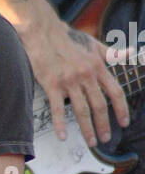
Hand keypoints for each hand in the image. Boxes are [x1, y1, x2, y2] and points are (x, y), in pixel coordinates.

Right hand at [19, 10, 129, 145]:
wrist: (42, 31)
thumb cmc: (67, 37)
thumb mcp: (94, 43)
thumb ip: (112, 53)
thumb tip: (131, 53)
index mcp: (98, 66)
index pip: (115, 92)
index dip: (121, 109)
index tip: (124, 122)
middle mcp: (86, 75)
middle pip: (100, 106)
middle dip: (104, 125)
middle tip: (105, 138)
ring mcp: (69, 81)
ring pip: (81, 110)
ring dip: (87, 129)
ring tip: (91, 141)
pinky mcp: (52, 84)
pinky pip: (57, 108)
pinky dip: (60, 124)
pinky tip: (63, 136)